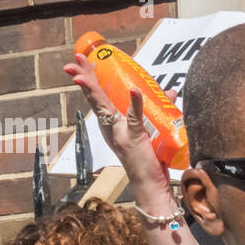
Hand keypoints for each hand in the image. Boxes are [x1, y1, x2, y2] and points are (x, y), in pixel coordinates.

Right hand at [64, 54, 175, 209]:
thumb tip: (170, 93)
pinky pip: (135, 119)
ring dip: (93, 90)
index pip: (98, 96)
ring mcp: (121, 133)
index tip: (80, 60)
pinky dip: (135, 104)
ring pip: (104, 107)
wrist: (150, 185)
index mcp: (112, 124)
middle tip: (73, 59)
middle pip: (94, 98)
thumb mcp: (151, 131)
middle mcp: (112, 128)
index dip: (88, 78)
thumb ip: (157, 111)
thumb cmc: (149, 160)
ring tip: (83, 74)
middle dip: (83, 77)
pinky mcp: (135, 138)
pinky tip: (133, 90)